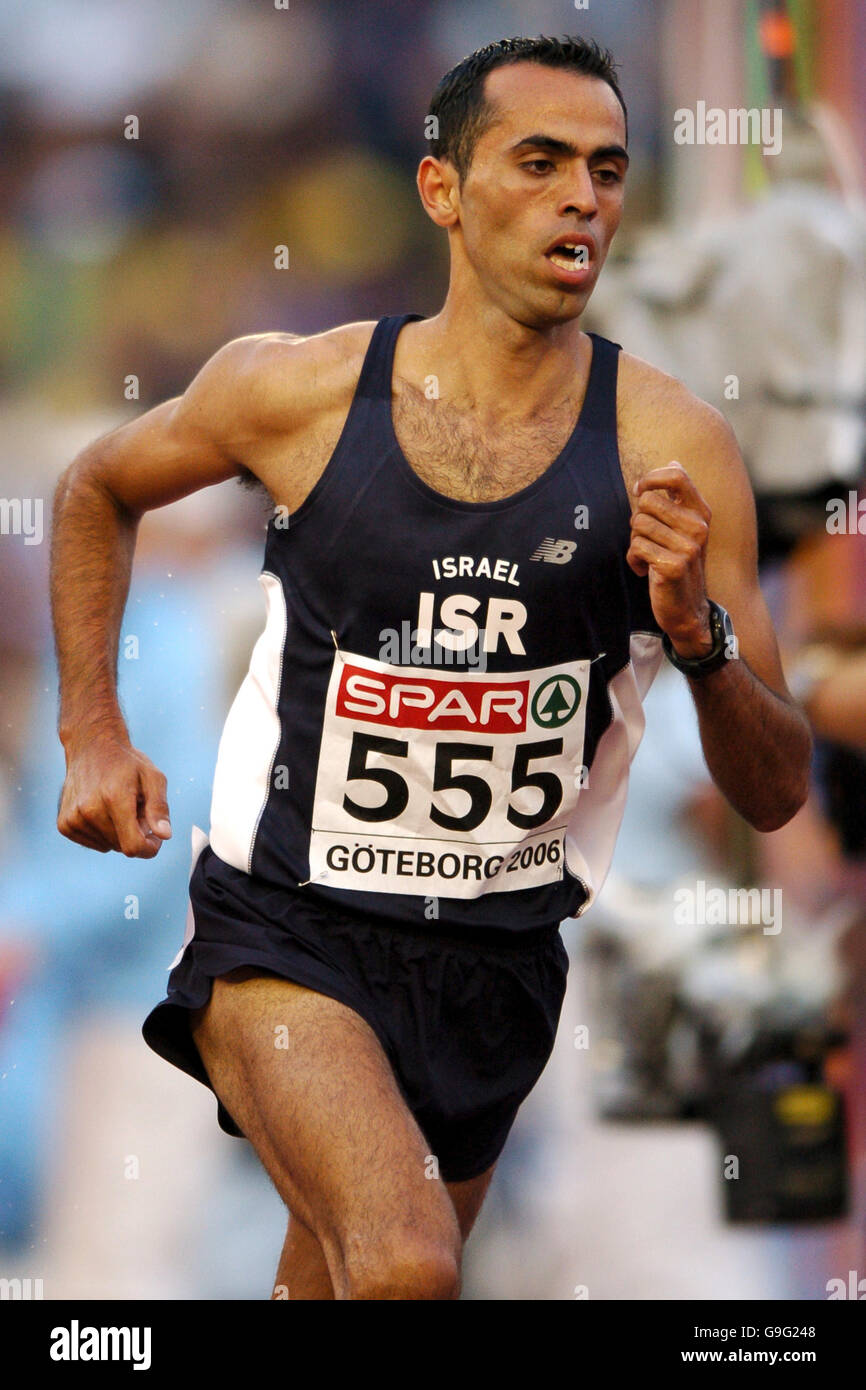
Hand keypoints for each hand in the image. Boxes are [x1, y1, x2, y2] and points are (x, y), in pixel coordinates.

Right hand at [58, 733, 171, 857]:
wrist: (91, 748)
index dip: (149, 848)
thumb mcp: (152, 778)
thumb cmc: (127, 763)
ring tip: (118, 807)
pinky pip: (94, 844)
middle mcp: (89, 810)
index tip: (155, 837)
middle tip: (136, 810)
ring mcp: (74, 818)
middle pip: (122, 846)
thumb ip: (159, 808)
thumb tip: (164, 835)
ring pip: (108, 846)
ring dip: (119, 833)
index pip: (133, 845)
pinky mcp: (64, 824)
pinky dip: (103, 833)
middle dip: (135, 834)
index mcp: (114, 798)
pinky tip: (103, 811)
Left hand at [626, 462, 712, 656]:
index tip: (640, 492)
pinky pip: (636, 548)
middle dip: (637, 520)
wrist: (687, 608)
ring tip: (648, 556)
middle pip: (646, 501)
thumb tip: (673, 461)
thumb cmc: (677, 562)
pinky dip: (634, 561)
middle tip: (648, 540)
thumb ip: (676, 497)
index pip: (677, 476)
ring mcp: (689, 546)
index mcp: (700, 512)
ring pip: (638, 524)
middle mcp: (699, 526)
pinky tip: (645, 571)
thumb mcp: (681, 527)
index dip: (651, 479)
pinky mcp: (674, 565)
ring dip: (635, 542)